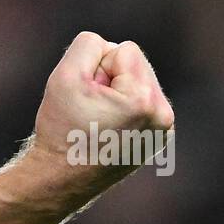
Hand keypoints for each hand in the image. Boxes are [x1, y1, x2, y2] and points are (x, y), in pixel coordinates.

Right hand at [34, 33, 173, 169]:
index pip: (123, 49)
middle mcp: (163, 116)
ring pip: (137, 80)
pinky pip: (139, 99)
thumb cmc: (61, 129)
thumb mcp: (65, 75)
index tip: (87, 97)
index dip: (97, 67)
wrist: (60, 179)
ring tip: (97, 119)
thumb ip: (88, 44)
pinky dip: (122, 106)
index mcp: (145, 101)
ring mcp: (163, 129)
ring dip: (115, 92)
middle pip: (135, 63)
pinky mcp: (158, 136)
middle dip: (109, 78)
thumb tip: (111, 47)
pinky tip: (107, 128)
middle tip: (90, 110)